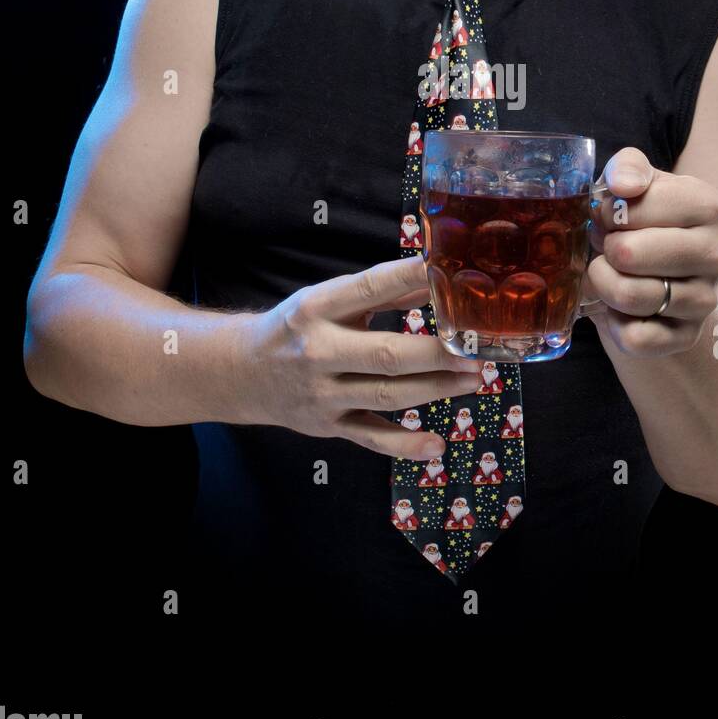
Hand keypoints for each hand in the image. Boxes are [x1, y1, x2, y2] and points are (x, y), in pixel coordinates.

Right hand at [236, 255, 482, 457]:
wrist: (242, 373)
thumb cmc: (297, 329)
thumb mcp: (329, 301)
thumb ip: (382, 293)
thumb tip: (435, 278)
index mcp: (317, 308)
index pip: (369, 289)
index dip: (408, 279)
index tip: (446, 273)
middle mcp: (318, 350)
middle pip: (386, 354)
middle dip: (436, 353)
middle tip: (475, 350)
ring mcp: (323, 393)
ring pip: (387, 394)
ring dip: (436, 388)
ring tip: (474, 378)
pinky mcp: (328, 426)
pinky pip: (371, 438)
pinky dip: (405, 446)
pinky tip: (437, 446)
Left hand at [581, 146, 717, 360]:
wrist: (665, 274)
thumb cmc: (647, 221)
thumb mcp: (638, 183)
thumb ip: (628, 168)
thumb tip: (624, 185)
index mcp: (711, 207)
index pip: (633, 207)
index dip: (607, 212)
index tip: (612, 217)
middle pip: (628, 255)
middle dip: (605, 249)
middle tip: (610, 247)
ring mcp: (707, 300)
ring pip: (628, 297)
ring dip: (603, 284)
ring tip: (610, 274)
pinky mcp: (688, 336)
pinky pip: (635, 338)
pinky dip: (615, 324)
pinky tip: (622, 308)